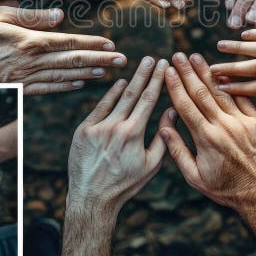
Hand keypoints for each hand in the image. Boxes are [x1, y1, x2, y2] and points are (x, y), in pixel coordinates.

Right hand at [0, 6, 126, 92]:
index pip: (69, 43)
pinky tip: (80, 83)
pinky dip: (66, 86)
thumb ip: (31, 15)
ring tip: (108, 72)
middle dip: (100, 60)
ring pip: (64, 77)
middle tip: (122, 60)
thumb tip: (61, 17)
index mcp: (29, 42)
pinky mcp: (18, 89)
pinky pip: (47, 89)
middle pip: (72, 62)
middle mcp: (30, 63)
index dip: (93, 44)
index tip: (112, 44)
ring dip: (88, 74)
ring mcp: (25, 79)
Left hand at [66, 56, 169, 215]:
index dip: (157, 80)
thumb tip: (172, 111)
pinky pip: (99, 107)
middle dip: (145, 74)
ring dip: (130, 81)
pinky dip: (110, 95)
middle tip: (153, 58)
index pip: (148, 100)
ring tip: (140, 66)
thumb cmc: (126, 183)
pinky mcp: (83, 130)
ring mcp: (97, 127)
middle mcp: (115, 127)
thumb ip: (163, 136)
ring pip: (116, 98)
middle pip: (133, 93)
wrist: (92, 197)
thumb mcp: (151, 164)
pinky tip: (120, 84)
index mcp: (133, 134)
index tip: (164, 66)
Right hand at [160, 52, 255, 212]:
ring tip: (196, 57)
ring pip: (221, 92)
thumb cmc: (225, 189)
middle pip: (201, 93)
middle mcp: (224, 127)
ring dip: (207, 73)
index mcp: (206, 139)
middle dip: (187, 72)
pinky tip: (222, 72)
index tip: (166, 71)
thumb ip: (177, 150)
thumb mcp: (195, 176)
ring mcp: (243, 123)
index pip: (185, 105)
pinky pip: (243, 98)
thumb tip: (163, 126)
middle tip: (177, 55)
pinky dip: (231, 85)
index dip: (175, 86)